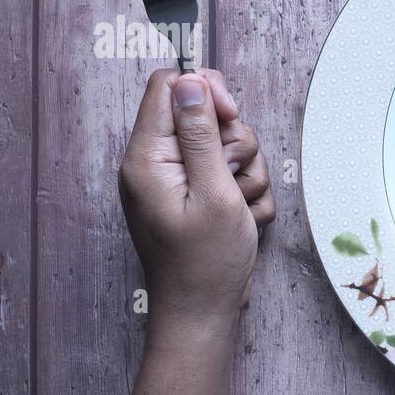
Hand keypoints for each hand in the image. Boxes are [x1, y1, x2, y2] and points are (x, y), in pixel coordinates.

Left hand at [116, 69, 275, 394]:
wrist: (203, 313)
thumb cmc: (207, 262)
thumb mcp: (213, 192)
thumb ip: (202, 134)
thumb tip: (190, 81)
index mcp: (147, 157)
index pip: (170, 86)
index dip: (206, 92)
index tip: (232, 117)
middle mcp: (156, 162)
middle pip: (205, 113)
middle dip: (235, 140)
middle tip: (236, 175)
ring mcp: (176, 179)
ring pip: (226, 143)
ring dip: (247, 171)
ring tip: (241, 207)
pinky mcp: (195, 194)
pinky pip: (231, 172)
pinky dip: (245, 192)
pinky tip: (241, 218)